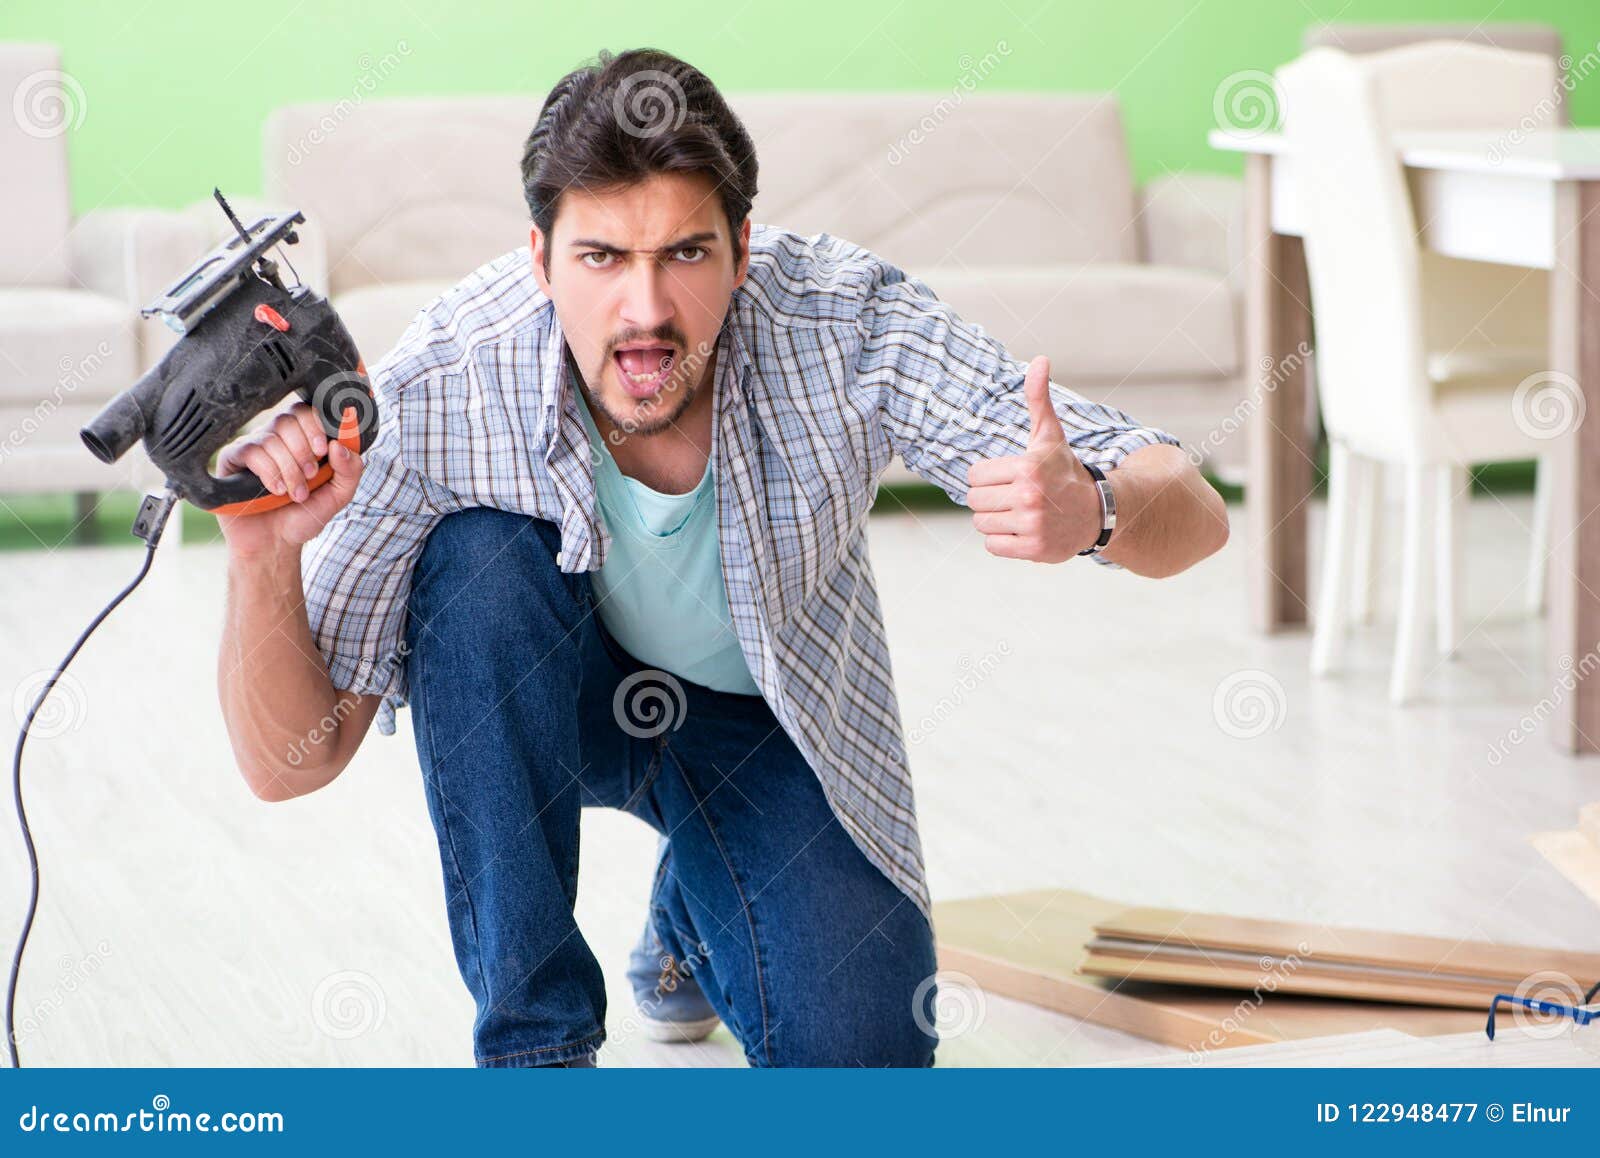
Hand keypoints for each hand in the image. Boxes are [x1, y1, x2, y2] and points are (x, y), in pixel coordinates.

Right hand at [214, 402, 363, 557]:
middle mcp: (277, 438)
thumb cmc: (304, 516)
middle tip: (310, 475)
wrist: (275, 544)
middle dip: (303, 450)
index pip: (306, 411)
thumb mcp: (338, 496)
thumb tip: (341, 445)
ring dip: (289, 468)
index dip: (316, 425)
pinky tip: (276, 490)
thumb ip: (350, 471)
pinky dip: (269, 471)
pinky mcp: (233, 459)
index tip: (323, 450)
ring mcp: (254, 446)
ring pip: (271, 438)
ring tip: (296, 493)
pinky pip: (251, 450)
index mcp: (302, 439)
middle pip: (288, 419)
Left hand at [965, 355, 1101, 561]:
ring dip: (995, 520)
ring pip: (981, 524)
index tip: (1009, 477)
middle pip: (973, 500)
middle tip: (1012, 496)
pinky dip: (1002, 541)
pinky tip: (1022, 530)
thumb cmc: (1065, 471)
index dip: (987, 476)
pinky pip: (992, 546)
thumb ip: (1038, 398)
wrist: (1098, 511)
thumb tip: (1039, 359)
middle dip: (989, 499)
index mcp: (1027, 467)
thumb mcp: (1050, 435)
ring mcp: (1032, 525)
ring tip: (1018, 513)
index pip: (974, 475)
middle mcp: (1029, 497)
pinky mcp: (1033, 549)